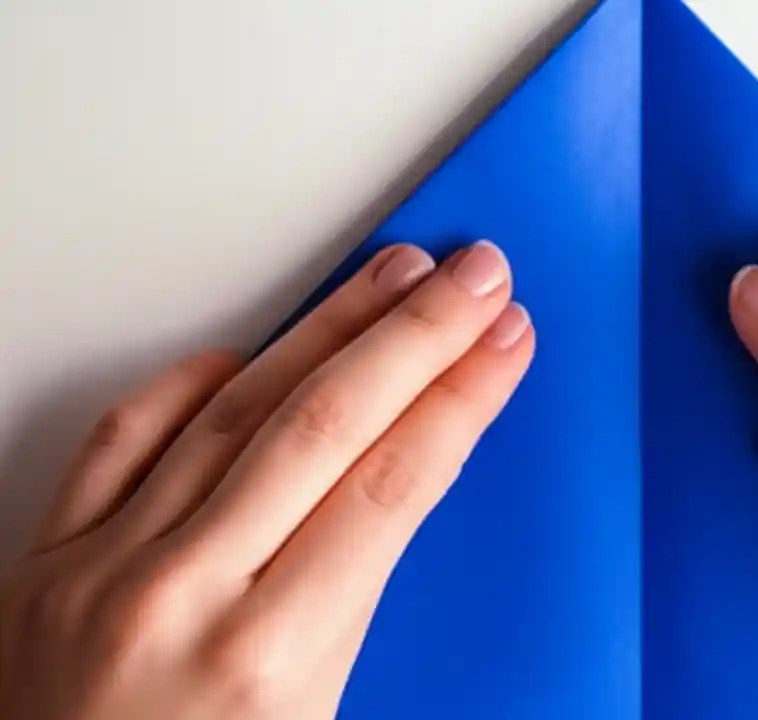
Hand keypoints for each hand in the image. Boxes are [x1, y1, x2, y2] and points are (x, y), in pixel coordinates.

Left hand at [0, 241, 533, 718]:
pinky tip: (241, 351)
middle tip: (473, 278)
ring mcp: (103, 571)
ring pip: (233, 408)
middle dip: (417, 335)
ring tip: (390, 280)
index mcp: (271, 664)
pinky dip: (187, 384)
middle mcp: (182, 598)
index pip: (394, 484)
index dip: (461, 398)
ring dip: (326, 331)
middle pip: (326, 423)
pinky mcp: (44, 564)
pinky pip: (122, 439)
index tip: (504, 343)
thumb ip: (359, 608)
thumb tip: (411, 479)